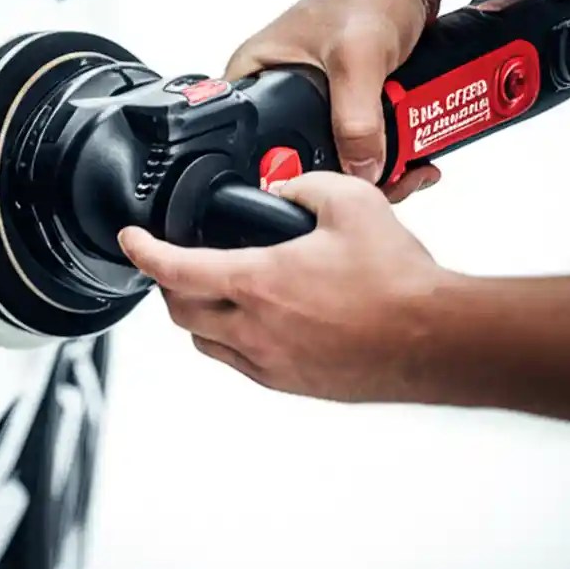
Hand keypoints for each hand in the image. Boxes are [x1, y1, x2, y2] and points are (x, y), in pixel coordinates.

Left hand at [118, 172, 453, 403]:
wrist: (437, 339)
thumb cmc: (399, 280)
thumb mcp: (351, 203)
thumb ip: (303, 185)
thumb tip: (282, 187)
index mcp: (257, 282)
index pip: (174, 268)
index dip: (142, 251)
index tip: (131, 240)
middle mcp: (254, 328)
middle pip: (179, 310)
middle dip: (167, 284)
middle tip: (174, 263)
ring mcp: (270, 361)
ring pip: (205, 341)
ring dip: (197, 314)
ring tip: (212, 291)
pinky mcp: (291, 383)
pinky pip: (238, 363)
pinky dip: (230, 340)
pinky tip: (252, 321)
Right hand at [224, 0, 441, 202]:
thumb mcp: (357, 58)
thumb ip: (356, 118)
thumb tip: (359, 169)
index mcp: (255, 75)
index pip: (249, 141)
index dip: (280, 168)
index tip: (319, 183)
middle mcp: (278, 89)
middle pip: (297, 157)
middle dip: (340, 174)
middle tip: (375, 175)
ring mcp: (313, 98)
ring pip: (332, 155)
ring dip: (370, 168)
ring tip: (402, 167)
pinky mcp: (345, 102)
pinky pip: (356, 143)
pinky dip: (383, 155)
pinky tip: (408, 155)